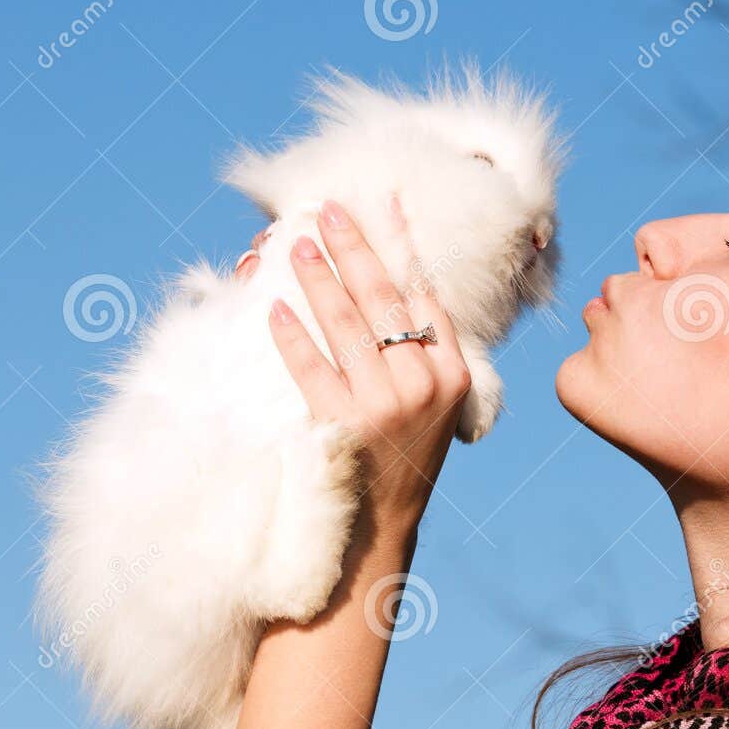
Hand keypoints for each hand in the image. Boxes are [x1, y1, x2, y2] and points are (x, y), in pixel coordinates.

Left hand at [252, 196, 470, 536]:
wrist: (384, 524)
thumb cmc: (405, 451)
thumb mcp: (436, 403)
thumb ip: (425, 349)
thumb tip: (393, 278)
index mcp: (453, 373)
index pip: (424, 294)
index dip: (401, 245)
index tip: (381, 204)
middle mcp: (423, 385)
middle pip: (382, 300)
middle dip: (353, 248)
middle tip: (327, 210)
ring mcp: (383, 405)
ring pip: (345, 326)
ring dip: (318, 280)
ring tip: (297, 246)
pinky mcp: (343, 426)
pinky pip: (311, 370)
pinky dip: (292, 337)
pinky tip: (274, 308)